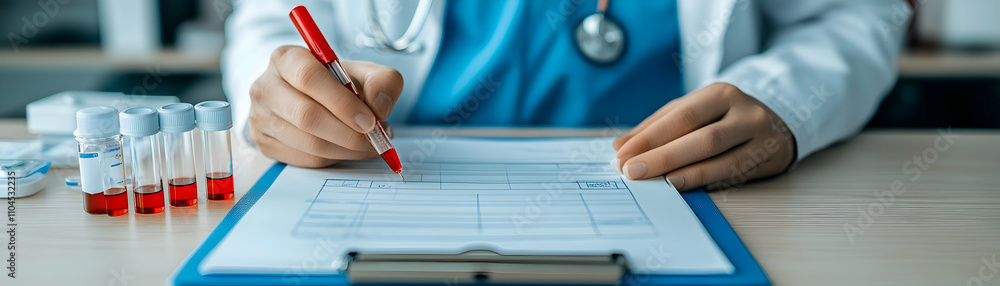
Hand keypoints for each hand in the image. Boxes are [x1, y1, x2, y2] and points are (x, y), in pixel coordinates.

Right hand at [248, 45, 403, 167]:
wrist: (308, 99)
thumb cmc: (336, 84)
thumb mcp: (364, 72)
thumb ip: (383, 81)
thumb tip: (380, 108)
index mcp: (286, 58)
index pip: (309, 78)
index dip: (342, 103)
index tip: (369, 121)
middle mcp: (265, 86)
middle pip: (306, 116)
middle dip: (348, 133)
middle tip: (375, 139)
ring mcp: (260, 118)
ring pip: (308, 143)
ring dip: (346, 149)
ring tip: (369, 144)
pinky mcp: (265, 144)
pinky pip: (305, 159)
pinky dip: (334, 158)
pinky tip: (348, 149)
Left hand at [612, 82, 795, 190]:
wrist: (775, 126)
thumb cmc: (723, 120)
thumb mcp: (692, 113)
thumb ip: (657, 127)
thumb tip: (620, 146)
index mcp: (720, 93)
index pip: (680, 116)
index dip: (649, 137)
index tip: (622, 154)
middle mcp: (743, 110)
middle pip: (698, 135)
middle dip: (661, 155)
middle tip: (631, 170)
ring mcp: (759, 133)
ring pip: (716, 154)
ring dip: (680, 170)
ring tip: (653, 180)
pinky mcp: (769, 156)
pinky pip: (730, 171)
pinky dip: (702, 179)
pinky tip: (679, 184)